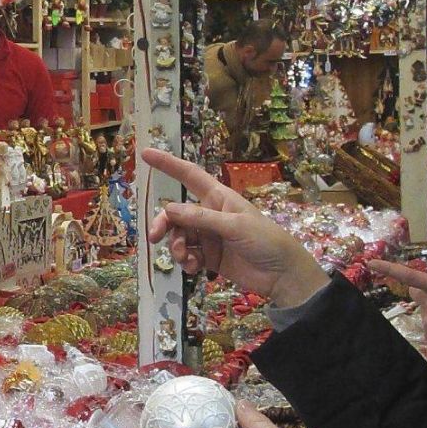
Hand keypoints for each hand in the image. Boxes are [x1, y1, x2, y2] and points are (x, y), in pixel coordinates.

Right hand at [139, 148, 327, 307]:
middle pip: (175, 214)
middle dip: (163, 224)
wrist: (281, 274)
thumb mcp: (234, 226)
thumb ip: (201, 218)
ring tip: (187, 260)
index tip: (145, 153)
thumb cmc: (265, 240)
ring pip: (179, 237)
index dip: (168, 164)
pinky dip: (186, 262)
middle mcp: (209, 214)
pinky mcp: (209, 257)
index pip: (189, 175)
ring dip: (177, 248)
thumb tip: (168, 209)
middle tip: (153, 238)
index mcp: (218, 197)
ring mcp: (208, 236)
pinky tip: (195, 269)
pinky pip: (188, 255)